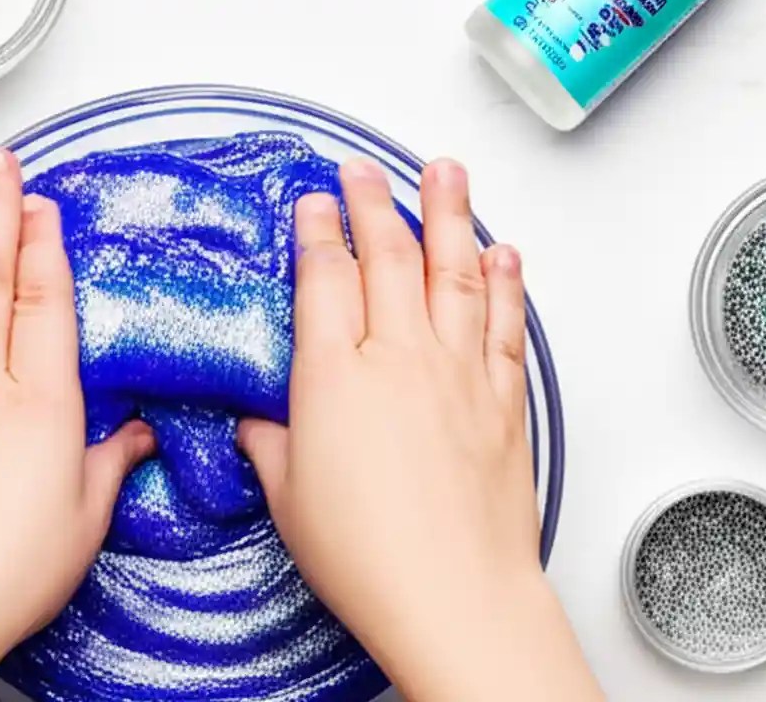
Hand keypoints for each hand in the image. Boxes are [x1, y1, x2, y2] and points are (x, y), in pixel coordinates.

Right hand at [238, 159, 600, 700]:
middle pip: (388, 256)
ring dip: (450, 214)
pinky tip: (504, 255)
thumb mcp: (289, 500)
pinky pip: (505, 323)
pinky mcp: (502, 399)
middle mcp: (399, 359)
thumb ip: (270, 448)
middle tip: (364, 169)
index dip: (318, 231)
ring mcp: (458, 373)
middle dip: (373, 202)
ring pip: (456, 272)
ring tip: (445, 171)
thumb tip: (258, 427)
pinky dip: (507, 282)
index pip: (324, 278)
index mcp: (335, 377)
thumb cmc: (368, 557)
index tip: (314, 201)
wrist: (455, 596)